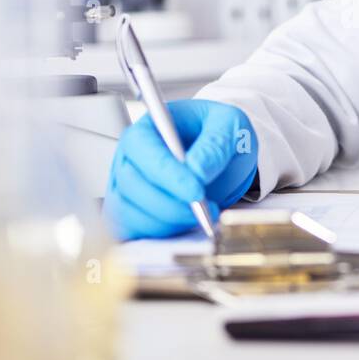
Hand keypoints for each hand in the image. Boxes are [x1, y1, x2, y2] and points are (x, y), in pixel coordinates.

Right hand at [105, 99, 257, 239]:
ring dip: (168, 221)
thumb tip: (195, 169)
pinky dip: (160, 234)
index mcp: (150, 127)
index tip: (195, 191)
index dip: (166, 173)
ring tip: (203, 214)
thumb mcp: (231, 125)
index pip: (142, 147)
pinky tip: (187, 224)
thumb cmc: (221, 134)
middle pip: (131, 183)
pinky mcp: (132, 212)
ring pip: (130, 211)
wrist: (227, 158)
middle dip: (169, 204)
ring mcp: (128, 186)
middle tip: (205, 208)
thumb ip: (216, 143)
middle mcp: (132, 157)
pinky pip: (132, 230)